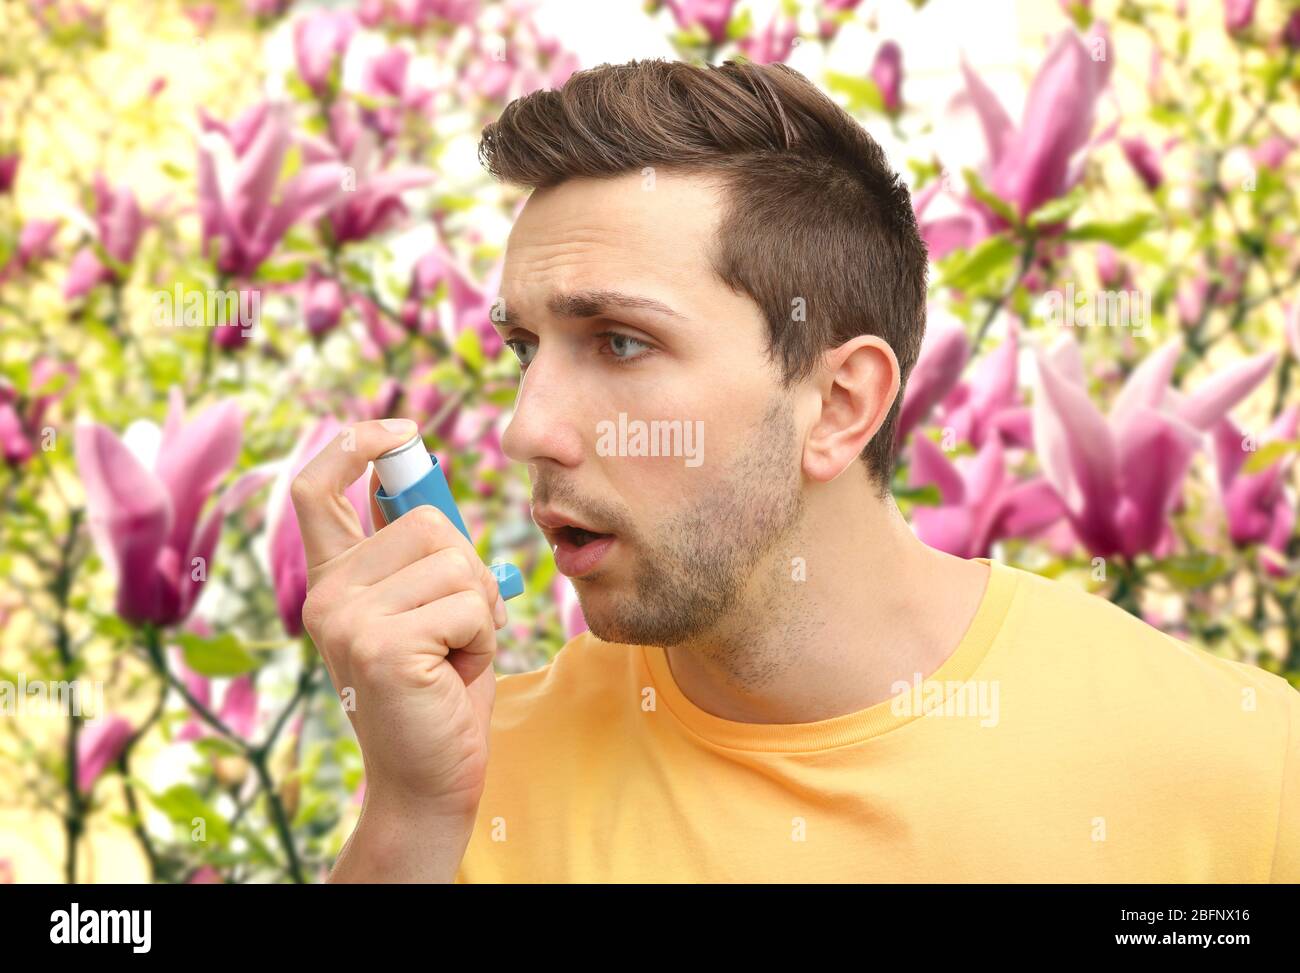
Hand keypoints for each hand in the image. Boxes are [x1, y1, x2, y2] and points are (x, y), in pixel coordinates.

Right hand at [291, 419, 504, 816]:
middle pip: (426, 521)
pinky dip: (482, 637)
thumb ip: (420, 551)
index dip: (353, 445)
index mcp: (334, 580)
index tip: (399, 432)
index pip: (316, 490)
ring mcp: (347, 619)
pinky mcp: (380, 645)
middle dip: (470, 571)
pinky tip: (455, 673)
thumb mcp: (429, 606)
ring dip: (480, 610)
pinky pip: (468, 603)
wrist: (431, 778)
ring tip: (454, 654)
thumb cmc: (442, 689)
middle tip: (459, 627)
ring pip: (456, 562)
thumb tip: (420, 472)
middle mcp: (327, 594)